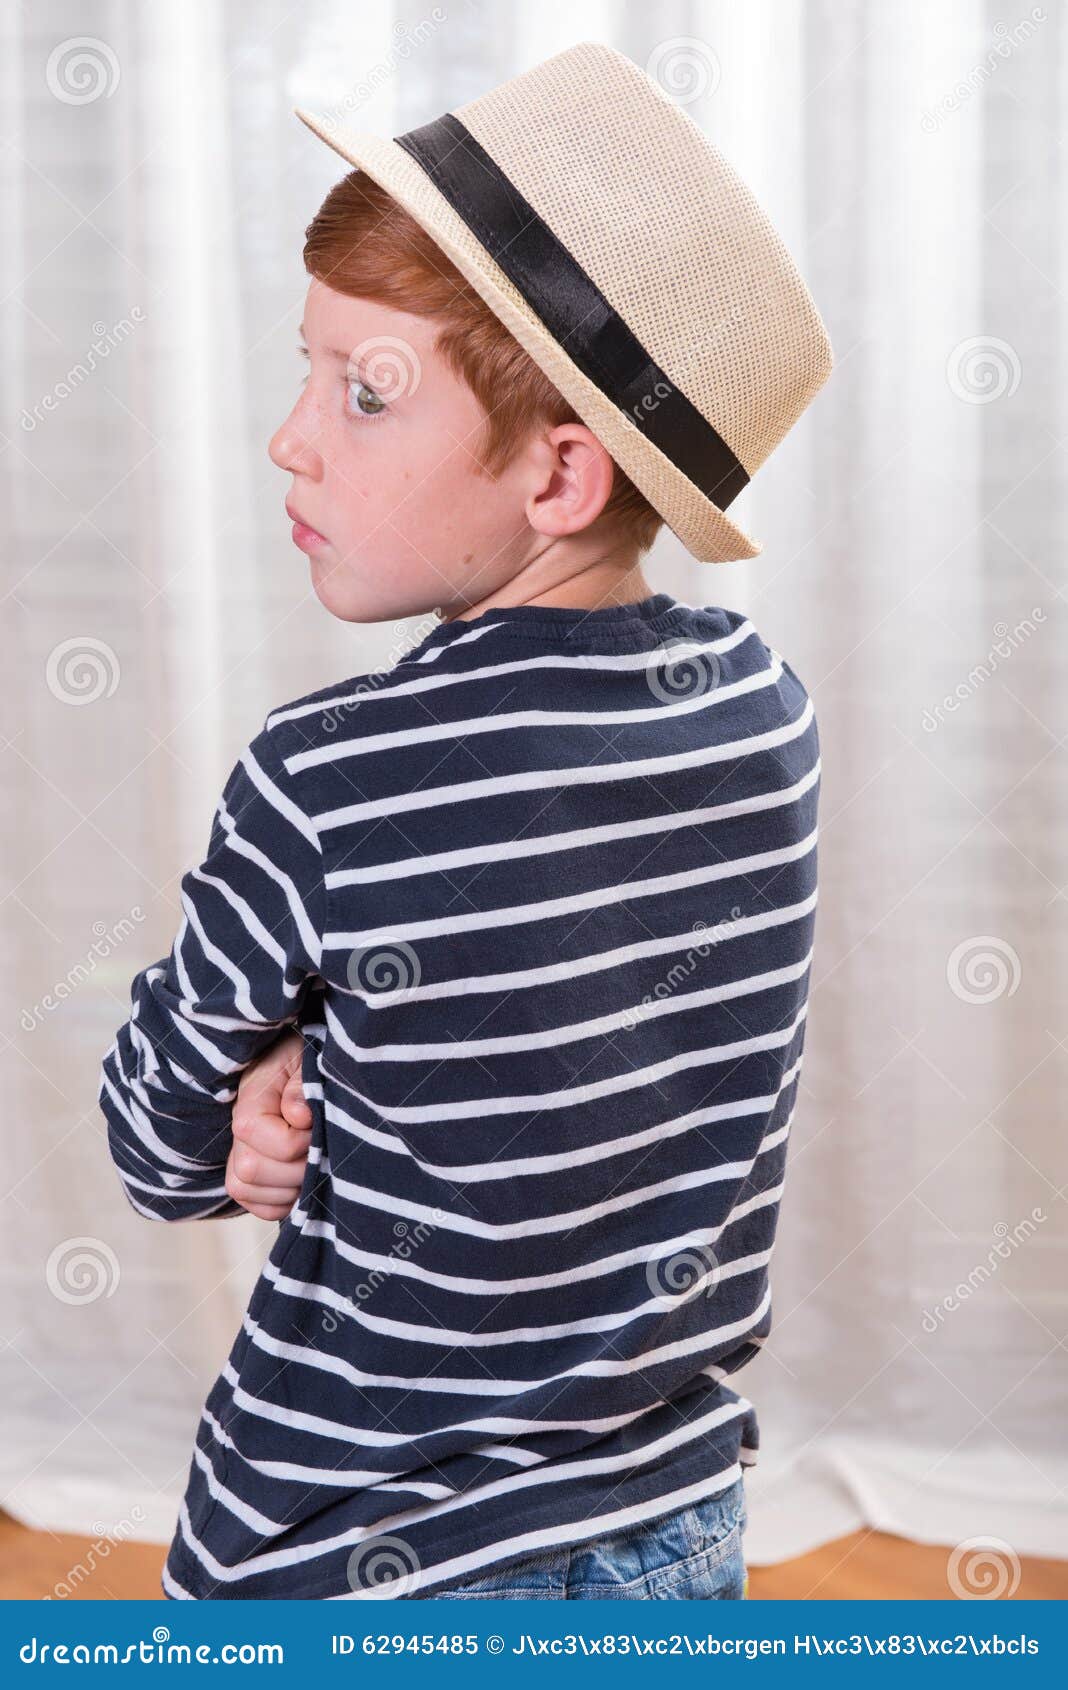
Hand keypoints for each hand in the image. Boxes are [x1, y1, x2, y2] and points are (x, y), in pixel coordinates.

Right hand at [226, 1030, 312, 1219]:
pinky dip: (283, 1203)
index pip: (258, 1136)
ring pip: (248, 1191)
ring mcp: (239, 1158)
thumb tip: (299, 1116)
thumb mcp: (306, 1061)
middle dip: (295, 1168)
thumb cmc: (305, 1063)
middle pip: (249, 1170)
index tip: (315, 1126)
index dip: (297, 1141)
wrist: (300, 1070)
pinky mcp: (249, 1180)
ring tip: (311, 1164)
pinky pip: (257, 1206)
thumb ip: (301, 1084)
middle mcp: (237, 1132)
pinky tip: (302, 1182)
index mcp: (250, 1100)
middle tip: (318, 1151)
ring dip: (289, 1187)